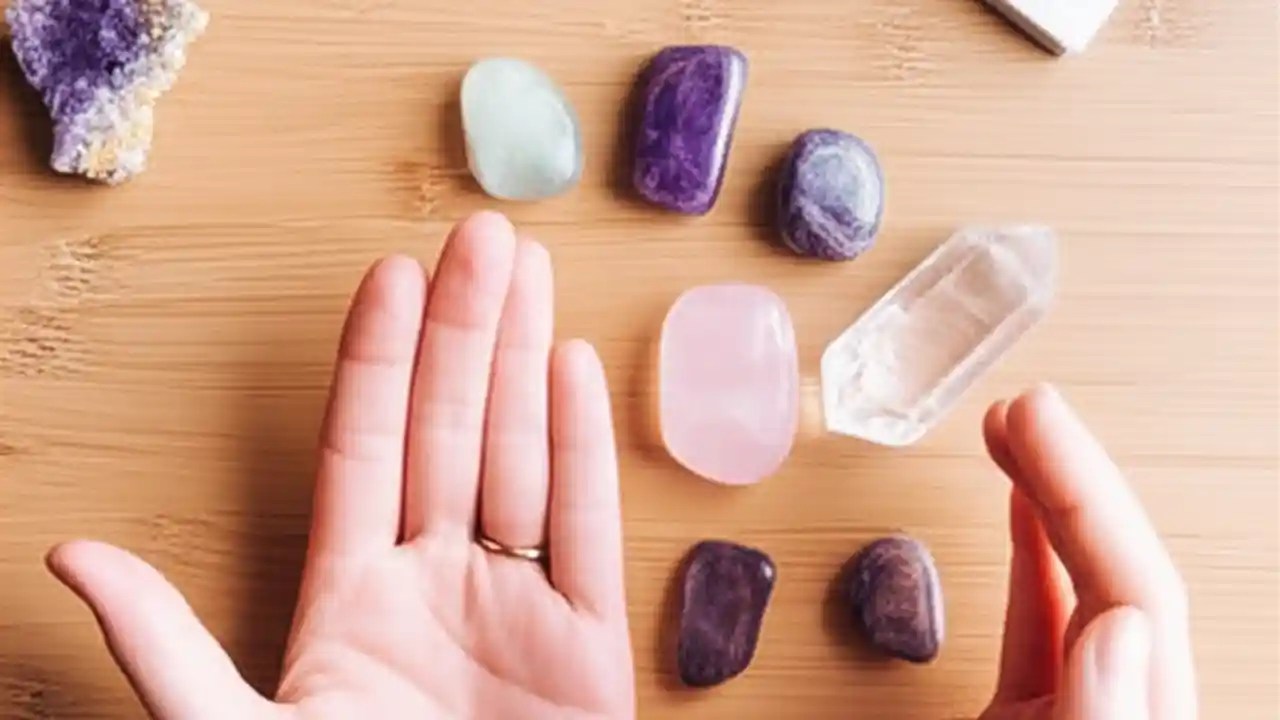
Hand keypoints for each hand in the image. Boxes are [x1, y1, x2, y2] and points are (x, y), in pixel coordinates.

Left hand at [45, 212, 635, 718]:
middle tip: (484, 237)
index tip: (391, 274)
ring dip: (526, 363)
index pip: (363, 451)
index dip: (377, 361)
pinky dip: (581, 449)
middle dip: (467, 330)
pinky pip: (585, 530)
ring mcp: (515, 610)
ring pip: (520, 459)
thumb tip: (72, 552)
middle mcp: (435, 587)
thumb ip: (165, 649)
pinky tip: (573, 372)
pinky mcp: (588, 649)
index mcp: (349, 602)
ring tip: (530, 275)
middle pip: (451, 432)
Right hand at [980, 386, 1196, 719]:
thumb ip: (1103, 715)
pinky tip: (1019, 507)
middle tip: (1026, 406)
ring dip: (1043, 497)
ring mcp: (1068, 704)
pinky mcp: (1023, 715)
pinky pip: (1034, 618)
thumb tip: (1121, 627)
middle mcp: (1114, 699)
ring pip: (1074, 579)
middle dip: (1066, 474)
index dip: (1084, 491)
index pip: (1131, 585)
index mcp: (1142, 715)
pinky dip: (1025, 555)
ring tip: (1015, 433)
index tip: (1038, 422)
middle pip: (1108, 564)